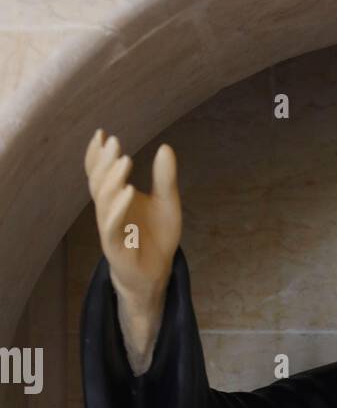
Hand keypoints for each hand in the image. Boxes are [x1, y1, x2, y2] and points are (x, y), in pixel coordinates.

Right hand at [84, 130, 181, 371]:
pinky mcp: (116, 248)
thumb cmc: (157, 239)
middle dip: (104, 162)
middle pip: (99, 183)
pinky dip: (119, 207)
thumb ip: (165, 179)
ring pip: (103, 202)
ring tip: (124, 160)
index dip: (97, 155)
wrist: (158, 275)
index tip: (102, 133)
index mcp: (115, 200)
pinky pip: (112, 226)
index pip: (100, 174)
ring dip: (111, 179)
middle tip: (114, 141)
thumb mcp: (167, 204)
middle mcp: (108, 213)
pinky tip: (127, 190)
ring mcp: (110, 230)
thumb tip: (165, 148)